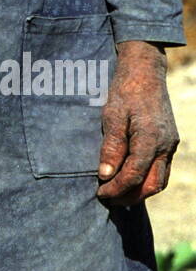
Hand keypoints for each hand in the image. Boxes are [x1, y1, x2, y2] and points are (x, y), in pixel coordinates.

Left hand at [97, 41, 178, 204]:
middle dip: (130, 197)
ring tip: (118, 194)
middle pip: (152, 185)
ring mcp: (171, 144)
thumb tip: (106, 175)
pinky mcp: (170, 142)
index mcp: (150, 139)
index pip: (134, 175)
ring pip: (160, 180)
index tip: (100, 193)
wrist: (146, 71)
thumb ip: (111, 147)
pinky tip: (131, 180)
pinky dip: (148, 180)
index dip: (116, 189)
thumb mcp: (112, 115)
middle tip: (108, 199)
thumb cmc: (125, 90)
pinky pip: (162, 169)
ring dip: (140, 192)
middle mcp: (165, 145)